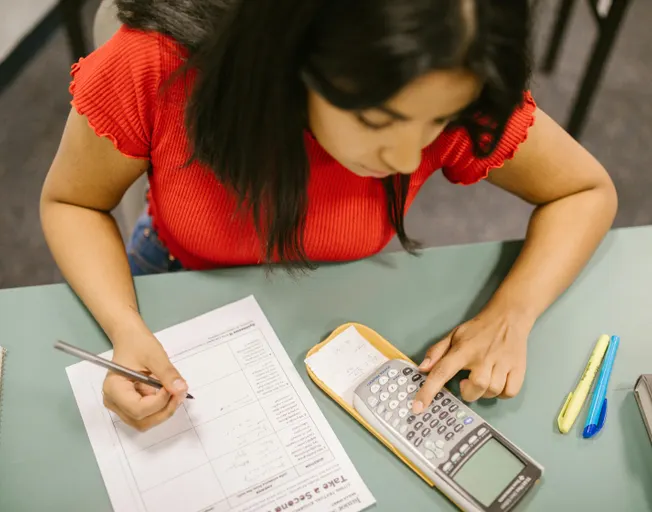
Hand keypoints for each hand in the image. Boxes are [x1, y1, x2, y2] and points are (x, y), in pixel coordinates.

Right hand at [102, 330, 188, 431]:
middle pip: (141, 421)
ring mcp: (120, 406)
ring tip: (174, 393)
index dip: (159, 402)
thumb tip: (181, 390)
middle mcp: (113, 402)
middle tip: (179, 393)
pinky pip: (146, 416)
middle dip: (164, 410)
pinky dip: (160, 409)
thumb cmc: (138, 343)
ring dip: (163, 411)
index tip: (172, 387)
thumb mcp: (155, 355)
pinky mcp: (129, 406)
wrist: (130, 339)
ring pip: (144, 422)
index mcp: (113, 388)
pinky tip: (167, 394)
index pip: (137, 408)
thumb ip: (168, 374)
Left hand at [412, 308, 533, 413]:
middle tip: (466, 383)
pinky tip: (497, 383)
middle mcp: (483, 357)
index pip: (442, 372)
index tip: (418, 407)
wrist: (508, 317)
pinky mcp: (518, 368)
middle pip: (476, 387)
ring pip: (493, 391)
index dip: (428, 391)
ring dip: (485, 392)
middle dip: (468, 392)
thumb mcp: (453, 335)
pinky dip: (503, 393)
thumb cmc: (478, 330)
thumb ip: (436, 352)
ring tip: (482, 380)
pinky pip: (510, 392)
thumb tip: (422, 369)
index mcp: (463, 350)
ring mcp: (503, 363)